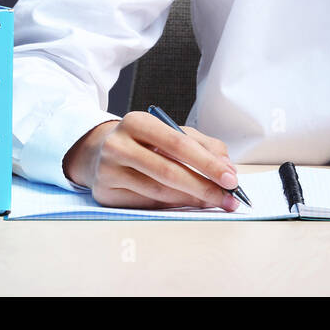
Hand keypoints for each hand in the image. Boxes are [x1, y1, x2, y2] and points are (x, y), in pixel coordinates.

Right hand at [63, 113, 240, 210]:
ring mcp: (108, 170)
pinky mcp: (106, 193)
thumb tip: (228, 169)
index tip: (231, 179)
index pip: (178, 143)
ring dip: (192, 200)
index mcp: (137, 122)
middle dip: (204, 187)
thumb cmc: (143, 143)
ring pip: (159, 192)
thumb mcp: (171, 133)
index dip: (207, 163)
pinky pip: (147, 205)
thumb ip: (203, 146)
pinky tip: (189, 205)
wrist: (99, 153)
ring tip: (214, 202)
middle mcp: (118, 145)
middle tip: (228, 198)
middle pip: (168, 171)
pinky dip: (173, 207)